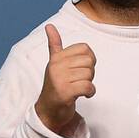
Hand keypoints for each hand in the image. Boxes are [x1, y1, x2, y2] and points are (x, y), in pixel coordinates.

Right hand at [35, 23, 95, 137]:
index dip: (89, 59)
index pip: (84, 48)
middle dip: (90, 73)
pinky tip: (84, 95)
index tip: (81, 69)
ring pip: (89, 75)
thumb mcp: (54, 64)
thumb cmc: (55, 87)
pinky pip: (88, 86)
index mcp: (56, 58)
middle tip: (80, 81)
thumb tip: (49, 26)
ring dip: (89, 84)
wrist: (48, 112)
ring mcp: (60, 79)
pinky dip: (90, 93)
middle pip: (89, 61)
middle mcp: (56, 66)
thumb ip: (54, 45)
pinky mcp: (65, 92)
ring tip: (79, 89)